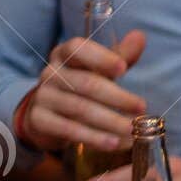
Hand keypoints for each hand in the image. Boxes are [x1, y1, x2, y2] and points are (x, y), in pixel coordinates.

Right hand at [21, 30, 147, 153]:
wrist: (45, 113)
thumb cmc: (81, 85)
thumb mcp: (99, 68)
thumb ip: (120, 55)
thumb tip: (140, 36)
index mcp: (65, 54)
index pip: (78, 48)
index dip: (100, 57)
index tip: (123, 69)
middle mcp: (50, 73)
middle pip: (85, 83)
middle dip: (116, 97)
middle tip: (141, 107)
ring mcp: (43, 97)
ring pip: (79, 109)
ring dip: (110, 121)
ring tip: (131, 130)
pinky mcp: (39, 120)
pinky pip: (68, 129)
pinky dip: (93, 138)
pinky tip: (113, 143)